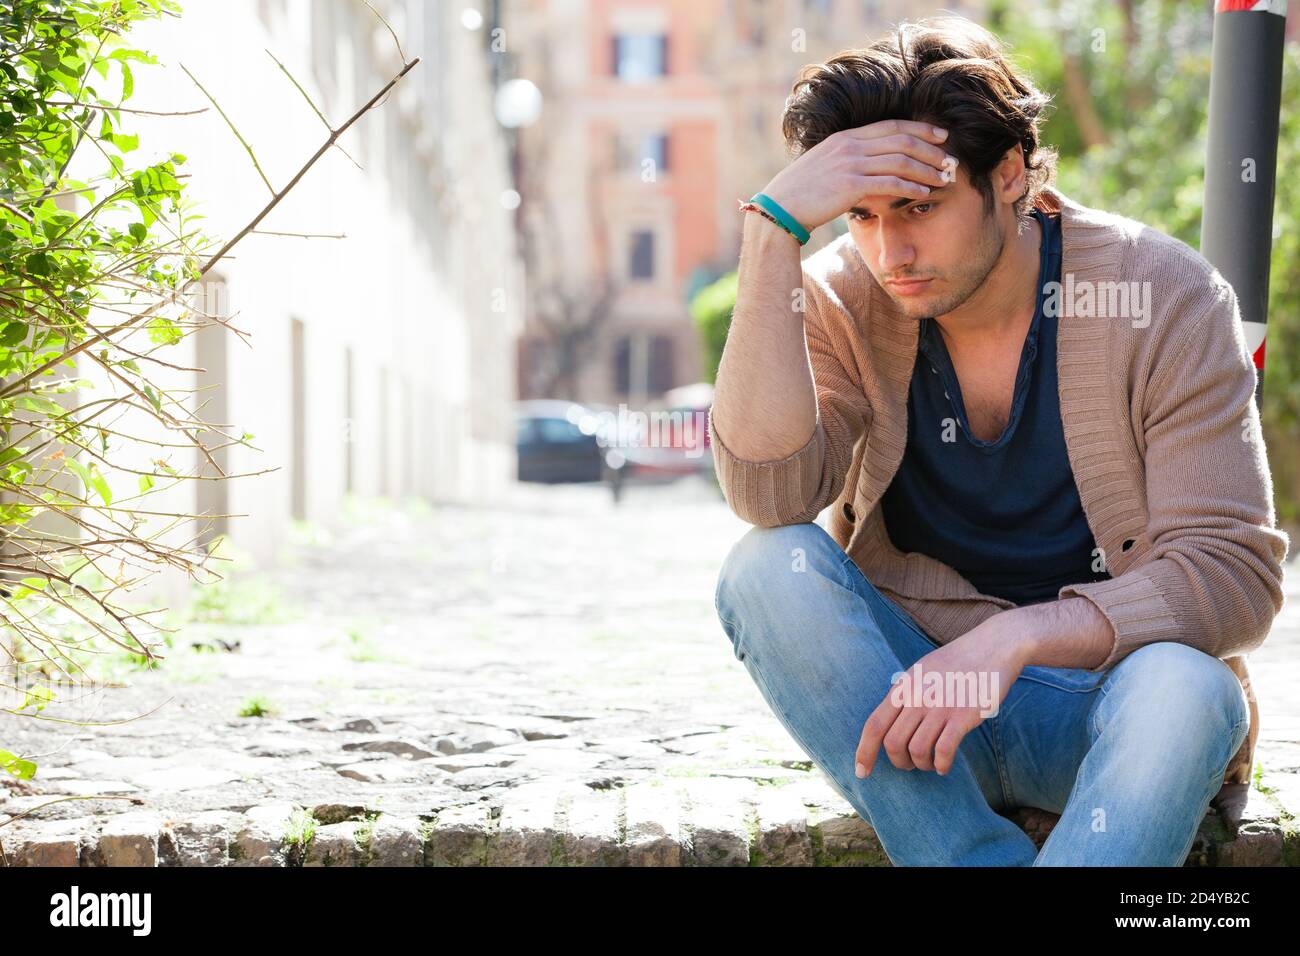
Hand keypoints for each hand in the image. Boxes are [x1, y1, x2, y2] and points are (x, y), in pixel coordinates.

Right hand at [761, 119, 955, 231]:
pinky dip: (911, 187)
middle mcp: (850, 145)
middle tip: (949, 159)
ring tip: (943, 179)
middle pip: (902, 140)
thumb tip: (868, 164)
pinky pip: (890, 183)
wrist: (780, 207)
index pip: (891, 126)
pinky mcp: (851, 185)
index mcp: (845, 136)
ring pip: (901, 161)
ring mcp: (850, 163)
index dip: (920, 129)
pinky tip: (924, 193)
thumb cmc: (801, 192)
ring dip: (927, 170)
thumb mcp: (824, 164)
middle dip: (931, 149)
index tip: (940, 136)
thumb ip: (847, 158)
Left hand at [854, 614, 1027, 777]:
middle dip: (898, 762)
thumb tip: (890, 722)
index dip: (864, 751)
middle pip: (893, 743)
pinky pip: (944, 750)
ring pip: (917, 750)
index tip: (861, 772)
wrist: (993, 646)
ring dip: (921, 765)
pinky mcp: (964, 715)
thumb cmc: (957, 662)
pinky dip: (942, 765)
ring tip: (931, 764)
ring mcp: (940, 706)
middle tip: (909, 765)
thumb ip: (905, 694)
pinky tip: (945, 766)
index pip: (874, 724)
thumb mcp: (921, 671)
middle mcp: (917, 696)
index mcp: (904, 686)